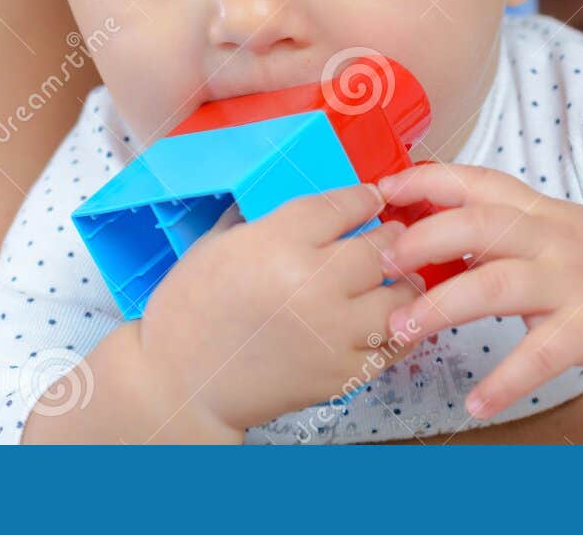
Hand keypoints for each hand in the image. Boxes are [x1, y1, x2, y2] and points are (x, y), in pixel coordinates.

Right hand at [134, 182, 420, 436]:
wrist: (180, 383)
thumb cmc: (190, 312)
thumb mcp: (217, 243)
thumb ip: (266, 218)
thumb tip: (304, 202)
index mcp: (278, 242)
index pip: (345, 205)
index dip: (365, 199)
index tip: (372, 198)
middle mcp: (312, 284)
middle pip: (382, 246)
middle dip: (391, 236)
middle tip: (393, 235)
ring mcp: (332, 331)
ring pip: (400, 295)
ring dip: (403, 281)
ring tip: (398, 276)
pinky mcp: (341, 371)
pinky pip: (392, 344)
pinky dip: (397, 328)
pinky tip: (390, 318)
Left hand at [377, 163, 582, 419]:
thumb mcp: (553, 230)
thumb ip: (497, 228)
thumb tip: (420, 230)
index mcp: (537, 212)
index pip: (476, 182)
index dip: (425, 182)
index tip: (381, 190)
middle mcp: (551, 239)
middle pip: (479, 225)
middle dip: (422, 239)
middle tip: (378, 262)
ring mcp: (571, 282)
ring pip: (497, 284)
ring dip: (441, 306)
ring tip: (399, 331)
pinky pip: (539, 355)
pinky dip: (504, 381)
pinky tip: (476, 403)